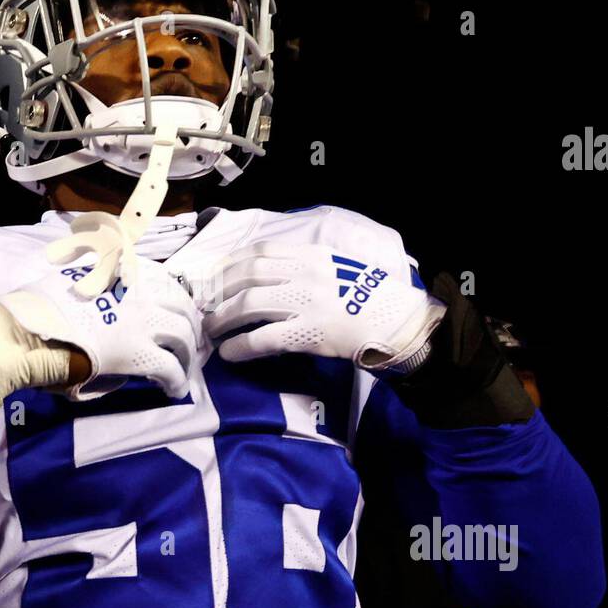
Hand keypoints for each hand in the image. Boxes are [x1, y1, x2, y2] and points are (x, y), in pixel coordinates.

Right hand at [0, 256, 201, 399]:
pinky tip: (175, 391)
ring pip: (183, 336)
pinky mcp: (139, 353)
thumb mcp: (75, 282)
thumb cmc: (41, 309)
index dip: (175, 298)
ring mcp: (142, 323)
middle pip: (182, 307)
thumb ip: (101, 286)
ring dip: (188, 353)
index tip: (176, 310)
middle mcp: (139, 292)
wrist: (28, 332)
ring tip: (185, 368)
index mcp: (123, 271)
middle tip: (190, 342)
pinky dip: (178, 381)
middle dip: (190, 325)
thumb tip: (114, 304)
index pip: (165, 280)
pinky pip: (171, 368)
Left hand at [191, 241, 446, 371]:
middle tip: (206, 307)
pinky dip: (241, 346)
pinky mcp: (309, 333)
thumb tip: (272, 277)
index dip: (230, 264)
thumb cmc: (371, 297)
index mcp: (312, 255)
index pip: (260, 253)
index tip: (216, 277)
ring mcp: (306, 303)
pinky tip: (229, 354)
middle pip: (247, 276)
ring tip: (212, 332)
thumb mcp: (338, 268)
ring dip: (223, 319)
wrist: (401, 322)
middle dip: (219, 291)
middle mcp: (305, 274)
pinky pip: (264, 338)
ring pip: (249, 304)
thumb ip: (307, 267)